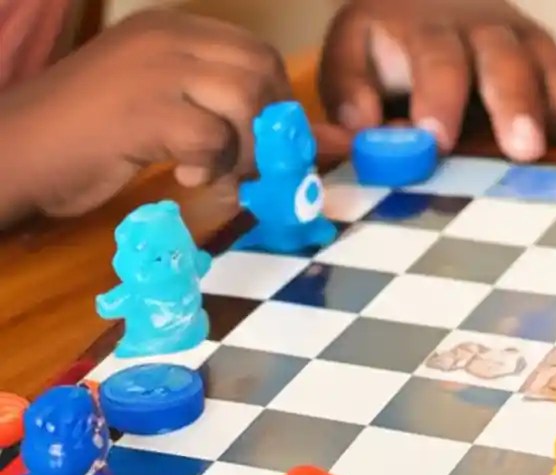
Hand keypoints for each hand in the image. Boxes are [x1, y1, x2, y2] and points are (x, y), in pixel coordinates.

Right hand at [0, 9, 290, 217]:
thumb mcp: (168, 111)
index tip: (266, 146)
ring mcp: (153, 69)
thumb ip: (239, 118)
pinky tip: (183, 176)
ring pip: (246, 101)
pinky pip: (211, 138)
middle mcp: (167, 38)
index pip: (259, 56)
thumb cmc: (89, 135)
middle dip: (270, 130)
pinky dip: (210, 167)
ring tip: (213, 172)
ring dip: (244, 151)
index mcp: (173, 29)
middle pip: (262, 74)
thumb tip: (336, 141)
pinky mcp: (141, 110)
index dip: (277, 107)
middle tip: (245, 166)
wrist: (14, 150)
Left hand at [318, 0, 555, 160]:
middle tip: (521, 149)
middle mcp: (484, 29)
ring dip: (550, 112)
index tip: (436, 140)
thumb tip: (362, 128)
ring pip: (551, 70)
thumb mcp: (353, 57)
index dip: (439, 98)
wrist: (429, 3)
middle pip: (506, 60)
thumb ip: (350, 92)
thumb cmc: (387, 50)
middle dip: (514, 104)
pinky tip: (551, 145)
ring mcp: (526, 44)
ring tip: (542, 152)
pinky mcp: (553, 64)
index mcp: (427, 28)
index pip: (438, 58)